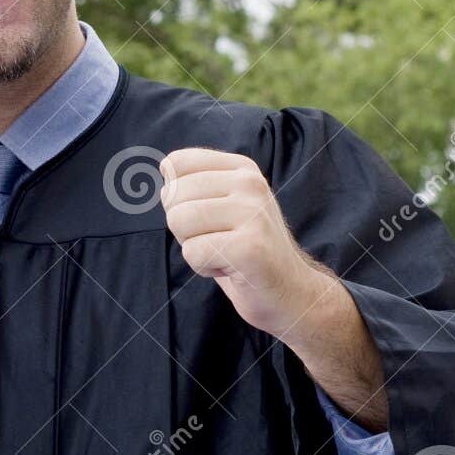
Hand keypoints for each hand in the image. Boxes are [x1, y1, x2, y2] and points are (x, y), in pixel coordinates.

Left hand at [159, 147, 325, 342]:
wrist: (291, 292)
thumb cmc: (246, 252)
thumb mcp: (223, 206)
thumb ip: (195, 186)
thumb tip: (163, 171)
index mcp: (242, 169)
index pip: (176, 162)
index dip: (176, 198)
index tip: (206, 217)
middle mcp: (250, 183)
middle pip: (173, 195)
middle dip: (184, 227)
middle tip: (218, 241)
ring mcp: (253, 213)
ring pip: (179, 221)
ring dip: (194, 247)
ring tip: (224, 253)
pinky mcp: (250, 247)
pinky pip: (193, 252)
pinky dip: (203, 268)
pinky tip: (231, 268)